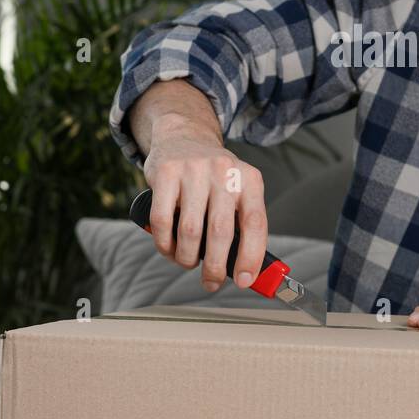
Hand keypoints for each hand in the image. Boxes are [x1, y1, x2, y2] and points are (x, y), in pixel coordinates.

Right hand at [141, 117, 267, 292]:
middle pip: (221, 232)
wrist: (184, 136)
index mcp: (250, 179)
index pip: (256, 223)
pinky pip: (162, 221)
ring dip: (187, 258)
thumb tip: (246, 272)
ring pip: (190, 231)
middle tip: (211, 282)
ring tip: (188, 262)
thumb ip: (243, 223)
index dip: (250, 256)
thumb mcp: (238, 189)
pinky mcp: (165, 173)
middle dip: (216, 267)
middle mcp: (224, 172)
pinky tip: (170, 249)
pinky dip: (165, 244)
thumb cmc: (215, 177)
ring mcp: (194, 170)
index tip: (244, 280)